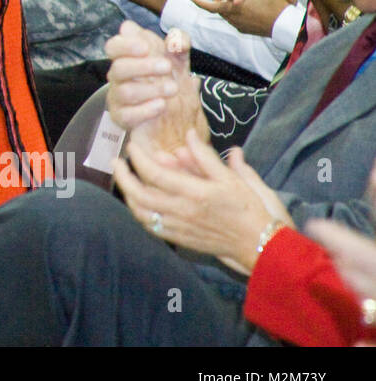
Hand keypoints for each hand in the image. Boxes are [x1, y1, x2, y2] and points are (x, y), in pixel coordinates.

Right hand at [104, 22, 207, 154]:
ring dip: (150, 89)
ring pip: (125, 92)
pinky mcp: (122, 117)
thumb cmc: (167, 80)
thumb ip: (179, 45)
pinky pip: (127, 115)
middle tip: (167, 67)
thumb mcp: (178, 60)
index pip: (113, 47)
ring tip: (173, 89)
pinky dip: (145, 110)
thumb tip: (175, 39)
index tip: (145, 47)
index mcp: (126, 58)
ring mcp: (118, 98)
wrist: (172, 115)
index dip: (125, 45)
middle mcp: (118, 77)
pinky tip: (161, 105)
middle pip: (118, 68)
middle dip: (143, 67)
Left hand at [115, 129, 290, 273]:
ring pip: (141, 213)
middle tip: (116, 162)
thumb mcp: (234, 178)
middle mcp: (183, 212)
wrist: (263, 245)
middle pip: (139, 195)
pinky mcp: (181, 240)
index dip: (138, 158)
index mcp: (196, 193)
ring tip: (124, 180)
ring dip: (128, 195)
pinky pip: (151, 227)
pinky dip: (139, 213)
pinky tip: (138, 203)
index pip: (154, 174)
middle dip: (123, 177)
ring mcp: (180, 228)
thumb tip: (188, 134)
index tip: (132, 146)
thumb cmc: (253, 209)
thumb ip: (206, 157)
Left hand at [190, 0, 295, 37]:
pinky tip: (241, 9)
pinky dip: (235, 14)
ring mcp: (239, 26)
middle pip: (219, 8)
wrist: (286, 26)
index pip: (211, 6)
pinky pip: (235, 21)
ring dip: (227, 7)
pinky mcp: (245, 30)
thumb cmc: (276, 4)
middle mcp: (233, 19)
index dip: (199, 2)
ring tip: (230, 0)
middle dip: (218, 1)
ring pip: (227, 15)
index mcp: (234, 8)